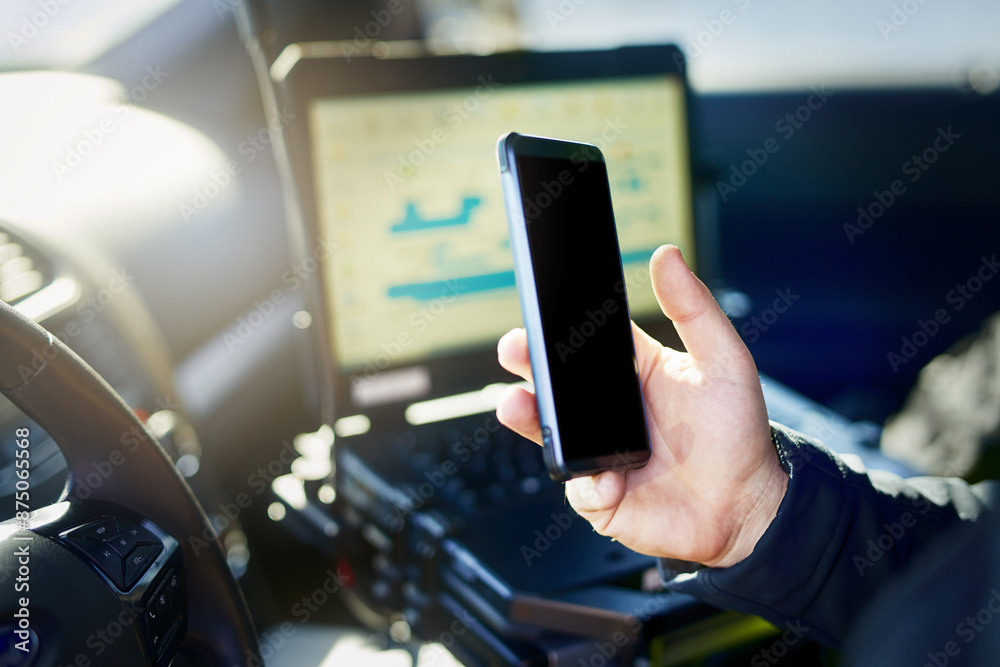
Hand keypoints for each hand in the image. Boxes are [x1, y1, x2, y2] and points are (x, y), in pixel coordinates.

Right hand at [496, 245, 786, 567]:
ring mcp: (600, 452)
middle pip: (557, 385)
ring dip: (530, 418)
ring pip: (551, 432)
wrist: (748, 509)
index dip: (558, 328)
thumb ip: (695, 308)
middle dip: (528, 366)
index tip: (538, 314)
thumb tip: (668, 254)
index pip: (585, 343)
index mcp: (633, 372)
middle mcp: (609, 411)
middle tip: (515, 350)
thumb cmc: (738, 434)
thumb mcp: (725, 361)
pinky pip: (578, 487)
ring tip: (518, 404)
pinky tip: (609, 477)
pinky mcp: (600, 495)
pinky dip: (587, 481)